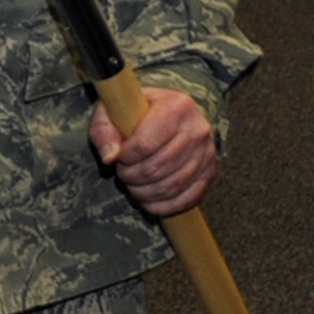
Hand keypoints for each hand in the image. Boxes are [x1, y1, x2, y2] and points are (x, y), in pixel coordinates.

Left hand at [89, 85, 216, 216]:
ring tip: (133, 185)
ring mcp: (207, 152)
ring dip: (145, 193)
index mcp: (176, 105)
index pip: (145, 144)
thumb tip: (109, 158)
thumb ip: (103, 131)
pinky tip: (148, 201)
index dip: (126, 158)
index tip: (119, 157)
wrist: (166, 114)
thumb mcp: (112, 112)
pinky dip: (164, 207)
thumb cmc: (135, 113)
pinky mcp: (210, 171)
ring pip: (172, 185)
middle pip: (159, 167)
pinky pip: (188, 199)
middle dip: (133, 177)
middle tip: (123, 173)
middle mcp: (198, 128)